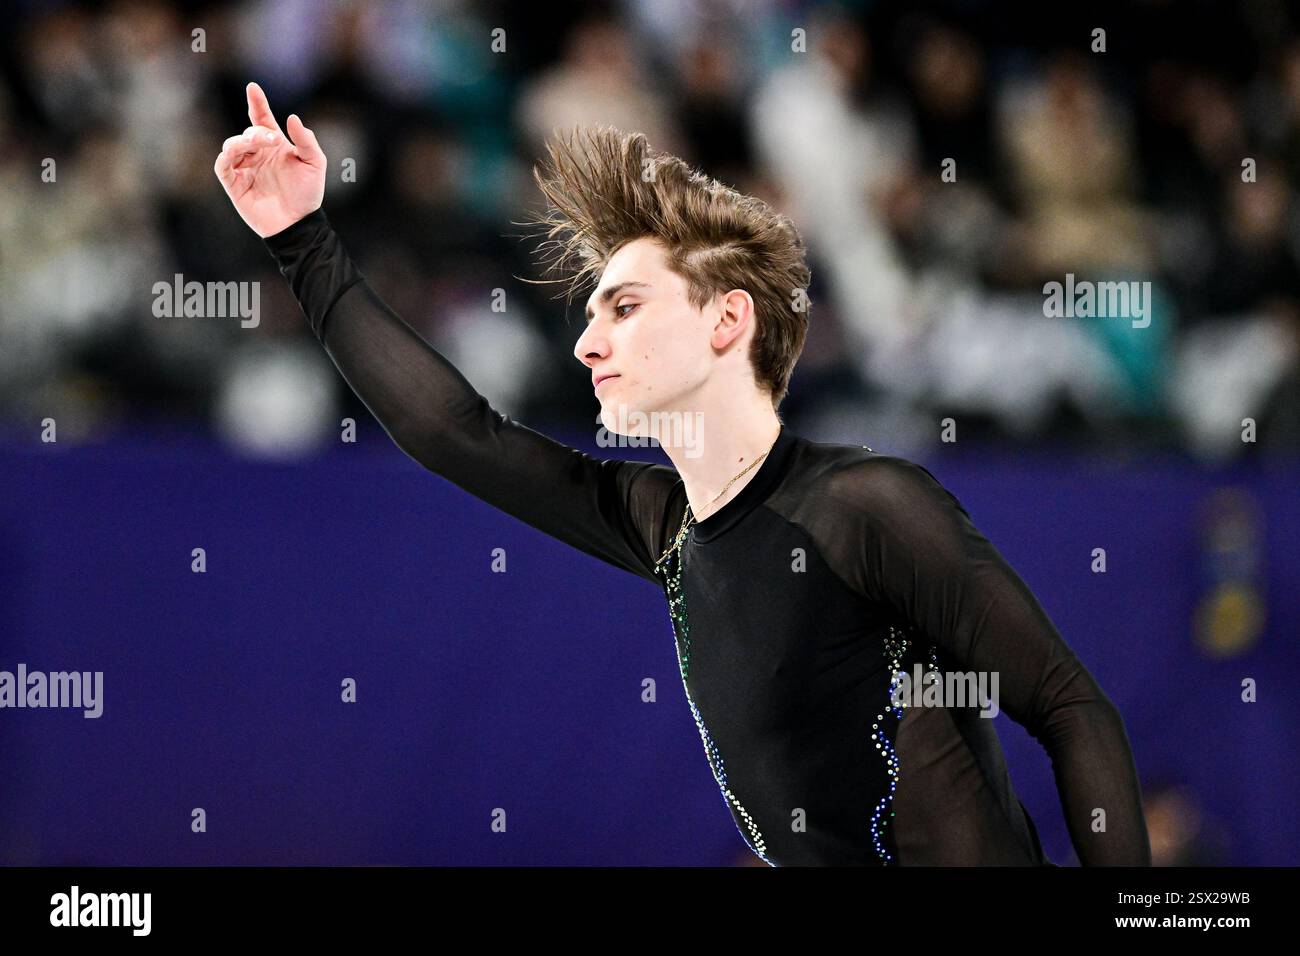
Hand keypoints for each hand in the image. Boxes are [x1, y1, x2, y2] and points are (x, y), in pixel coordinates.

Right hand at [214, 82, 325, 237]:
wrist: (298, 223)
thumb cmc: (308, 194)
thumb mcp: (315, 163)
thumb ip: (306, 140)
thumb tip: (292, 117)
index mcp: (275, 146)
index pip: (262, 119)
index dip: (257, 103)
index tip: (253, 87)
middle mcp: (258, 154)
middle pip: (248, 132)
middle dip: (256, 131)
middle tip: (270, 138)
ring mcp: (245, 168)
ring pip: (232, 145)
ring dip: (242, 141)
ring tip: (256, 144)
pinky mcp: (234, 184)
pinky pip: (222, 166)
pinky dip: (226, 157)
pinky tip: (235, 153)